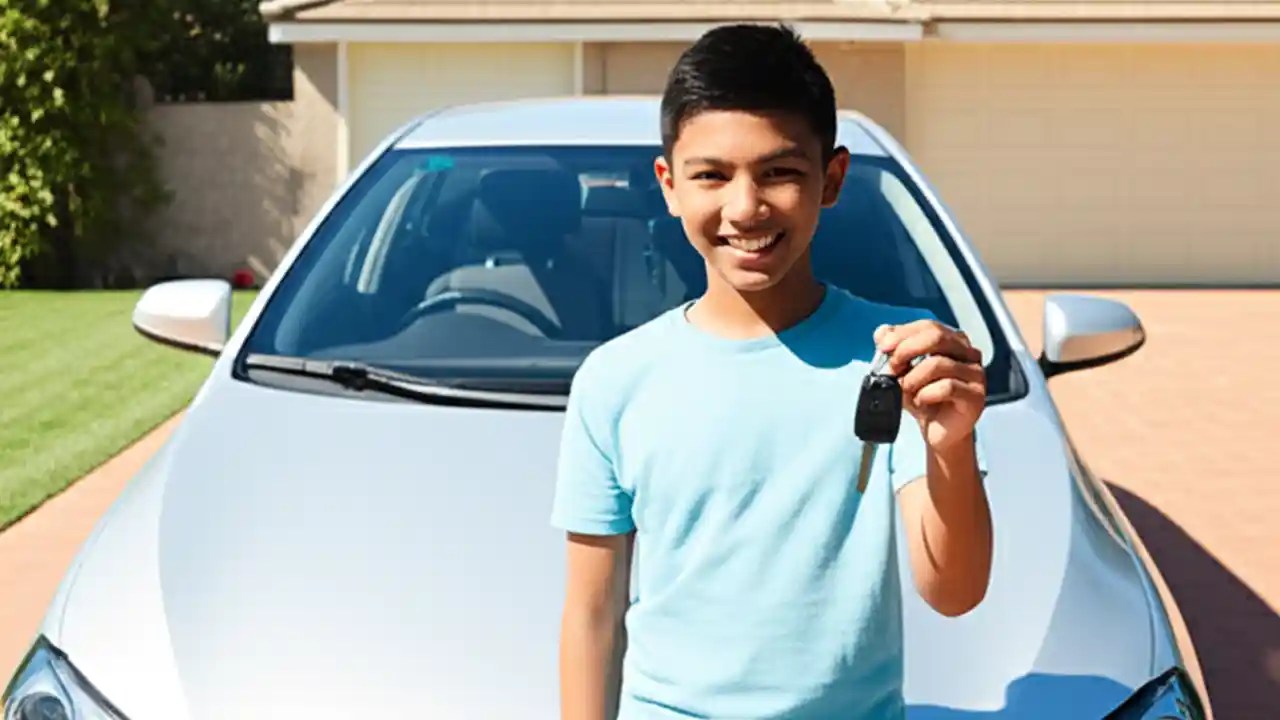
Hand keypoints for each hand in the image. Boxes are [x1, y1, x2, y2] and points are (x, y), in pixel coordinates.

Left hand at [874, 320, 985, 451]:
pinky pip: (947, 387)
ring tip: (906, 390)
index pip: (929, 326)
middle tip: (892, 366)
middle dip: (907, 349)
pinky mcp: (976, 396)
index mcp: (953, 341)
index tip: (883, 346)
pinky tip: (920, 401)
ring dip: (913, 378)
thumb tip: (882, 332)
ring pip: (939, 363)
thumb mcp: (903, 372)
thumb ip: (893, 351)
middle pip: (937, 337)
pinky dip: (926, 394)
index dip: (903, 333)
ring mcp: (975, 374)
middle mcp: (968, 353)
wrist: (938, 431)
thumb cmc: (923, 398)